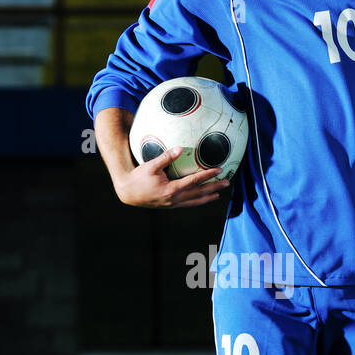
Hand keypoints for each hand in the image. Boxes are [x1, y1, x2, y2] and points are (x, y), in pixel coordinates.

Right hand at [115, 145, 230, 208]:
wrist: (128, 193)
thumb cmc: (138, 178)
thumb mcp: (151, 166)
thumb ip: (166, 157)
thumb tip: (180, 148)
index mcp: (171, 189)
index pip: (195, 181)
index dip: (208, 175)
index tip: (219, 169)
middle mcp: (174, 199)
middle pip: (199, 193)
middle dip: (214, 187)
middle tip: (227, 183)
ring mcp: (172, 204)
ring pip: (195, 201)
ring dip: (208, 197)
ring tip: (219, 194)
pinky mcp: (170, 206)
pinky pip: (188, 204)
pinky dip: (197, 201)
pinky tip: (202, 199)